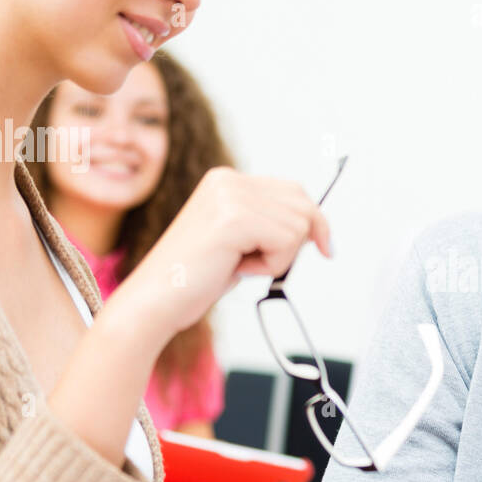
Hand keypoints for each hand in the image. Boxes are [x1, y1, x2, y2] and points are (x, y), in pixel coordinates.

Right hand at [114, 168, 331, 338]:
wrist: (155, 300)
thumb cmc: (194, 278)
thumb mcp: (239, 241)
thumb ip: (268, 224)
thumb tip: (316, 227)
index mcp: (227, 180)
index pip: (294, 190)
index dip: (313, 221)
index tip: (325, 247)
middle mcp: (228, 180)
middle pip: (303, 205)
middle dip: (294, 243)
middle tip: (260, 263)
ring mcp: (230, 196)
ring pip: (299, 226)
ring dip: (278, 258)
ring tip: (239, 265)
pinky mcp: (234, 219)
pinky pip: (286, 242)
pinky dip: (271, 266)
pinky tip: (238, 270)